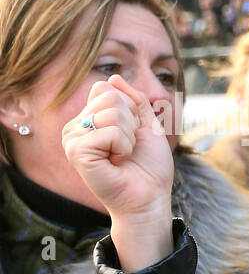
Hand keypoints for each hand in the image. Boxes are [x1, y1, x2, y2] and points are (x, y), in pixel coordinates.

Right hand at [61, 74, 173, 224]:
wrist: (150, 197)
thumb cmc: (149, 166)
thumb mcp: (147, 125)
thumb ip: (133, 100)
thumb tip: (113, 76)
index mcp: (88, 119)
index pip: (106, 89)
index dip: (131, 110)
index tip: (132, 134)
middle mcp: (75, 127)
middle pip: (110, 97)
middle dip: (132, 123)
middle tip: (128, 148)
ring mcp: (72, 139)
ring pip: (112, 113)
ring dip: (129, 137)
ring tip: (122, 156)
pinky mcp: (76, 151)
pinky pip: (110, 132)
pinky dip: (124, 147)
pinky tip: (116, 163)